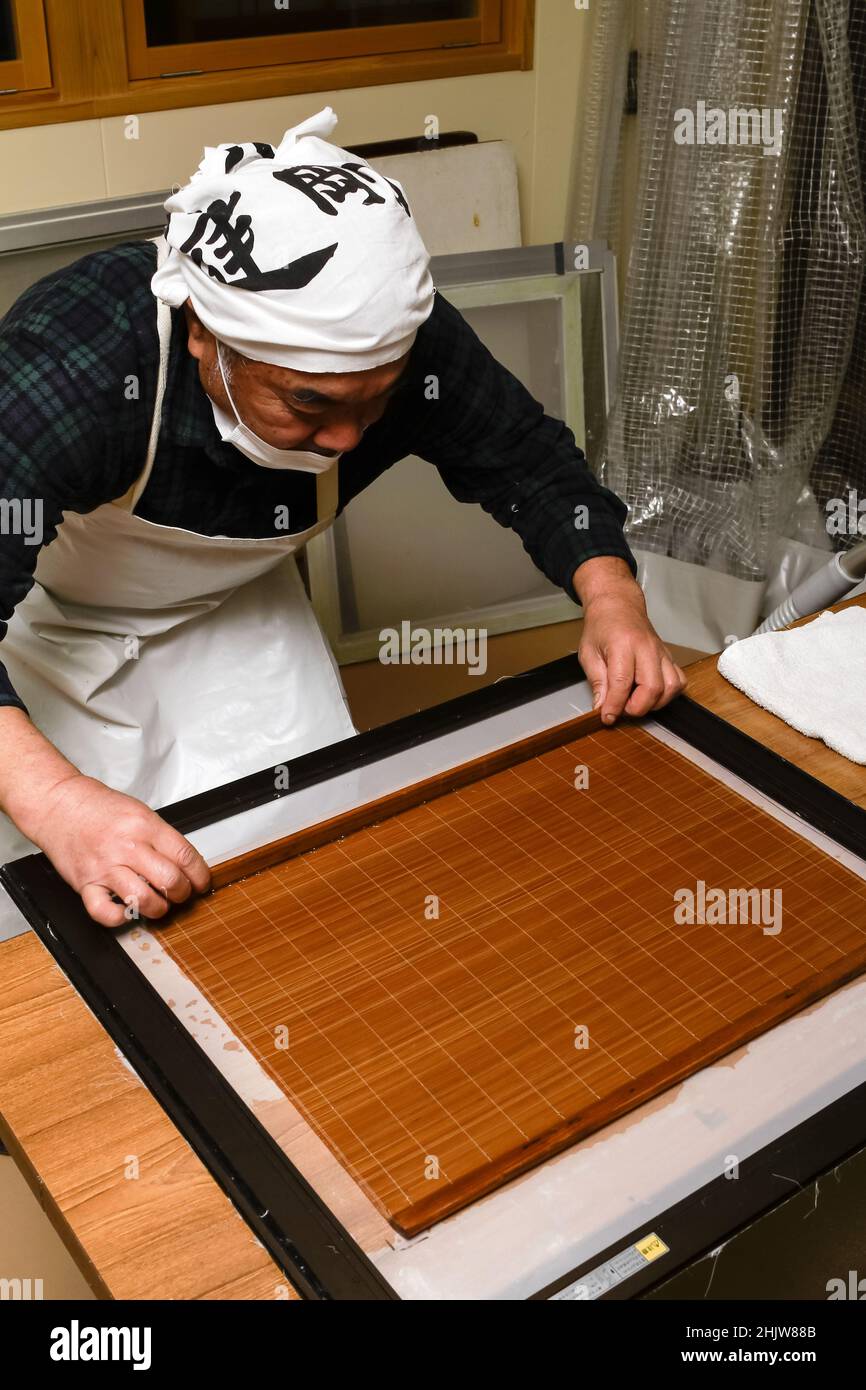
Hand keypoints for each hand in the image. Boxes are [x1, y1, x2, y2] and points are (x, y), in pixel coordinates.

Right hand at [26, 773, 210, 927]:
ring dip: (157, 908)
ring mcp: (105, 866)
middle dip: (182, 894)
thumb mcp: (139, 811)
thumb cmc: (99, 808)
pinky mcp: (85, 883)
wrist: (59, 804)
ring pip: (143, 899)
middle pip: (169, 880)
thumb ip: (161, 837)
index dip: (200, 875)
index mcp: (144, 825)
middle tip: (180, 894)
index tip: (201, 883)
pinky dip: (119, 918)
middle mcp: (126, 846)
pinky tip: (126, 912)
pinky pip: (104, 911)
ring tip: (158, 904)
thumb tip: (185, 864)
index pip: (185, 856)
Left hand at [573, 557, 686, 724]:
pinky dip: (669, 693)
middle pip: (652, 687)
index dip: (615, 705)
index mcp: (622, 644)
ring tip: (636, 701)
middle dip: (636, 707)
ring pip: (671, 686)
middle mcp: (646, 648)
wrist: (618, 605)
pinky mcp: (669, 656)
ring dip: (654, 703)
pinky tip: (652, 693)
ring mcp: (661, 652)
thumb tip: (602, 707)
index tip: (607, 717)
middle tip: (621, 708)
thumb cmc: (602, 626)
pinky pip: (679, 680)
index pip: (622, 682)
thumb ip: (597, 681)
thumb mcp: (589, 653)